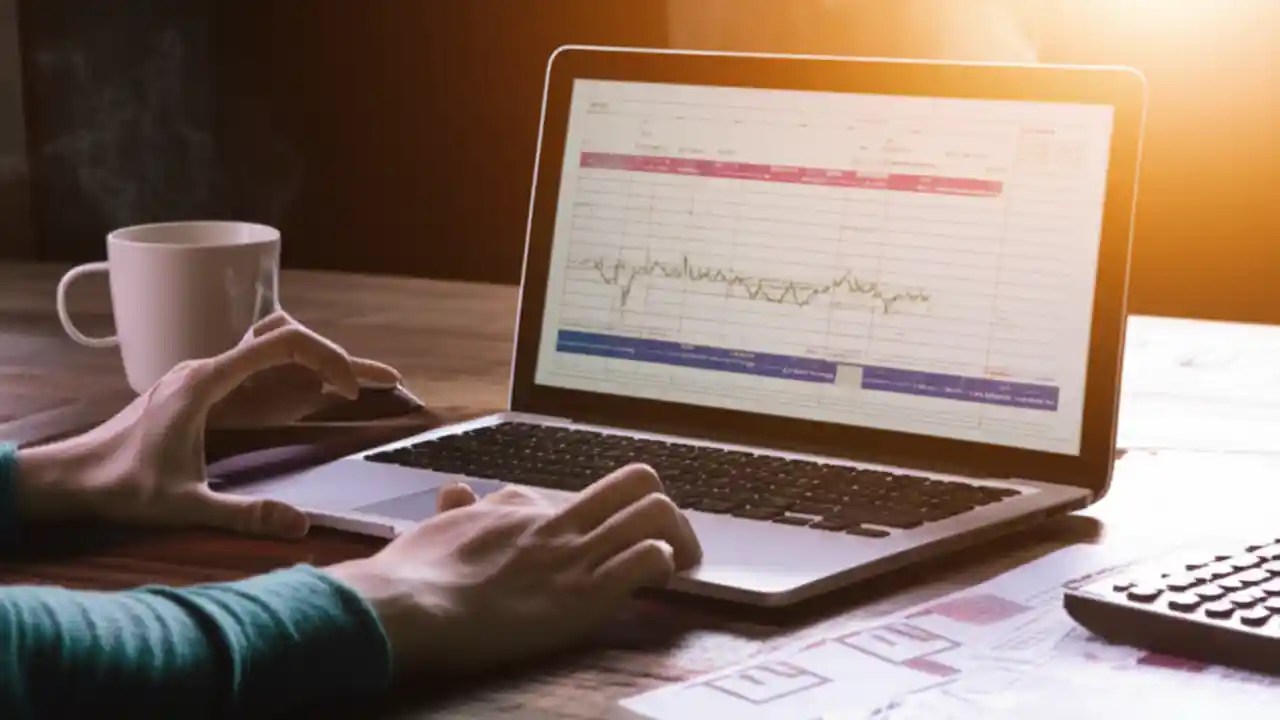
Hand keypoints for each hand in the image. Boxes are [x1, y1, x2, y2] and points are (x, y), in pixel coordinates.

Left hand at [16, 312, 404, 536]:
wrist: (71, 477)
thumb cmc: (119, 487)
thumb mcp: (184, 506)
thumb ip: (243, 515)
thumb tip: (302, 524)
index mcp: (205, 382)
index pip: (279, 344)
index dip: (326, 358)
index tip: (351, 391)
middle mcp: (208, 369)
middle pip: (285, 337)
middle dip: (338, 356)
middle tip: (386, 382)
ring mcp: (206, 377)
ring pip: (273, 348)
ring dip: (319, 361)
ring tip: (363, 384)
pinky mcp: (205, 391)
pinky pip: (259, 370)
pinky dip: (296, 375)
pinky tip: (319, 396)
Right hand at [327, 463, 701, 676]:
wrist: (405, 605)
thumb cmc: (411, 574)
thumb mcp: (436, 528)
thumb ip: (458, 510)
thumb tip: (457, 490)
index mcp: (521, 509)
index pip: (584, 495)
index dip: (607, 518)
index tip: (610, 541)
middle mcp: (555, 523)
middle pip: (635, 481)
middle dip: (661, 509)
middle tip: (665, 543)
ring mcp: (572, 555)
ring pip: (655, 511)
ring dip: (678, 537)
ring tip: (678, 564)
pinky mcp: (584, 594)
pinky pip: (648, 559)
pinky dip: (664, 567)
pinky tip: (657, 582)